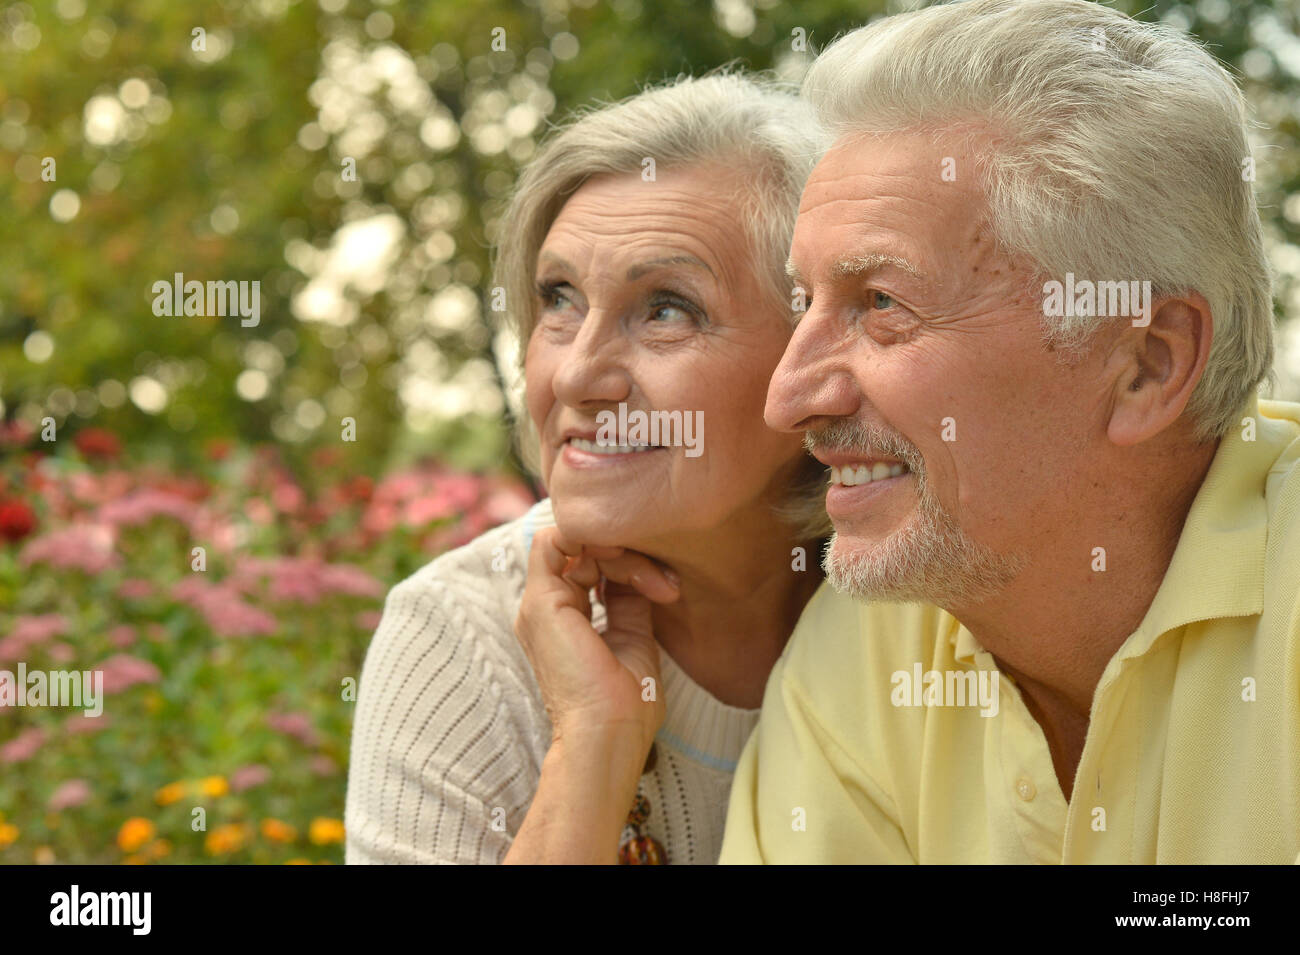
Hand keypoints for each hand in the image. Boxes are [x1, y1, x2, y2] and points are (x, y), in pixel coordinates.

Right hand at [514, 525, 679, 753]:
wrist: (610, 735)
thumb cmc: (626, 706)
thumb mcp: (634, 638)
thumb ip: (629, 602)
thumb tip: (637, 574)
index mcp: (564, 621)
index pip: (592, 566)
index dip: (629, 563)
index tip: (666, 588)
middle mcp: (547, 610)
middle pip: (585, 551)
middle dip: (630, 556)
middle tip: (664, 585)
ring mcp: (540, 605)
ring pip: (575, 540)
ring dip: (619, 551)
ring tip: (650, 581)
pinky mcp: (542, 602)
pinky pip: (557, 540)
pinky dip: (592, 540)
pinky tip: (623, 562)